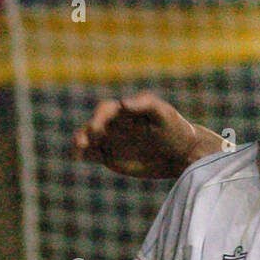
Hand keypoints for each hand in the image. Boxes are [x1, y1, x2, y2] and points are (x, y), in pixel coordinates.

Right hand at [71, 91, 201, 177]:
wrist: (181, 154)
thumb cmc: (175, 130)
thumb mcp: (165, 115)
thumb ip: (146, 104)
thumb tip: (122, 103)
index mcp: (125, 111)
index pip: (106, 110)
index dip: (99, 117)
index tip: (98, 128)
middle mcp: (115, 124)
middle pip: (93, 124)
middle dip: (87, 131)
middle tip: (85, 141)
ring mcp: (112, 140)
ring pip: (88, 138)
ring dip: (80, 141)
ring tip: (77, 151)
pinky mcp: (111, 157)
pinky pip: (92, 154)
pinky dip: (83, 154)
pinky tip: (79, 157)